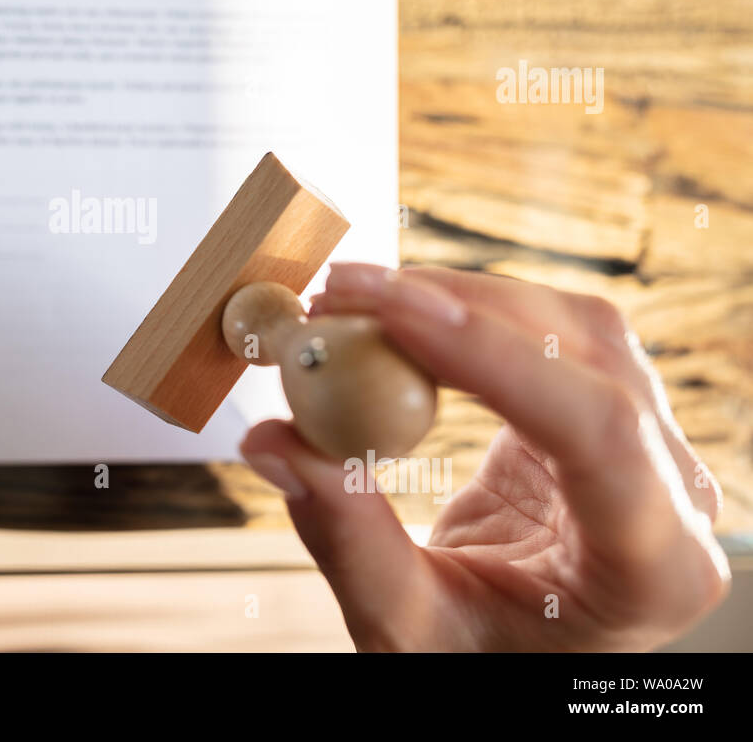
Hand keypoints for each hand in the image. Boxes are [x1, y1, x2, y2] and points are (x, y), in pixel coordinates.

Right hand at [240, 263, 729, 650]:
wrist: (519, 652)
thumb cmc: (484, 655)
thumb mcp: (409, 628)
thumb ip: (347, 539)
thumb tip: (273, 442)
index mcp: (656, 565)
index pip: (598, 430)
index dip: (493, 357)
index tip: (390, 312)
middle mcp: (676, 491)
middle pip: (586, 353)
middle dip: (457, 305)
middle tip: (342, 293)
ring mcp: (650, 441)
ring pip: (568, 322)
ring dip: (458, 295)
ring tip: (354, 299)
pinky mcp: (604, 409)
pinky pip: (544, 331)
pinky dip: (466, 311)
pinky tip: (398, 316)